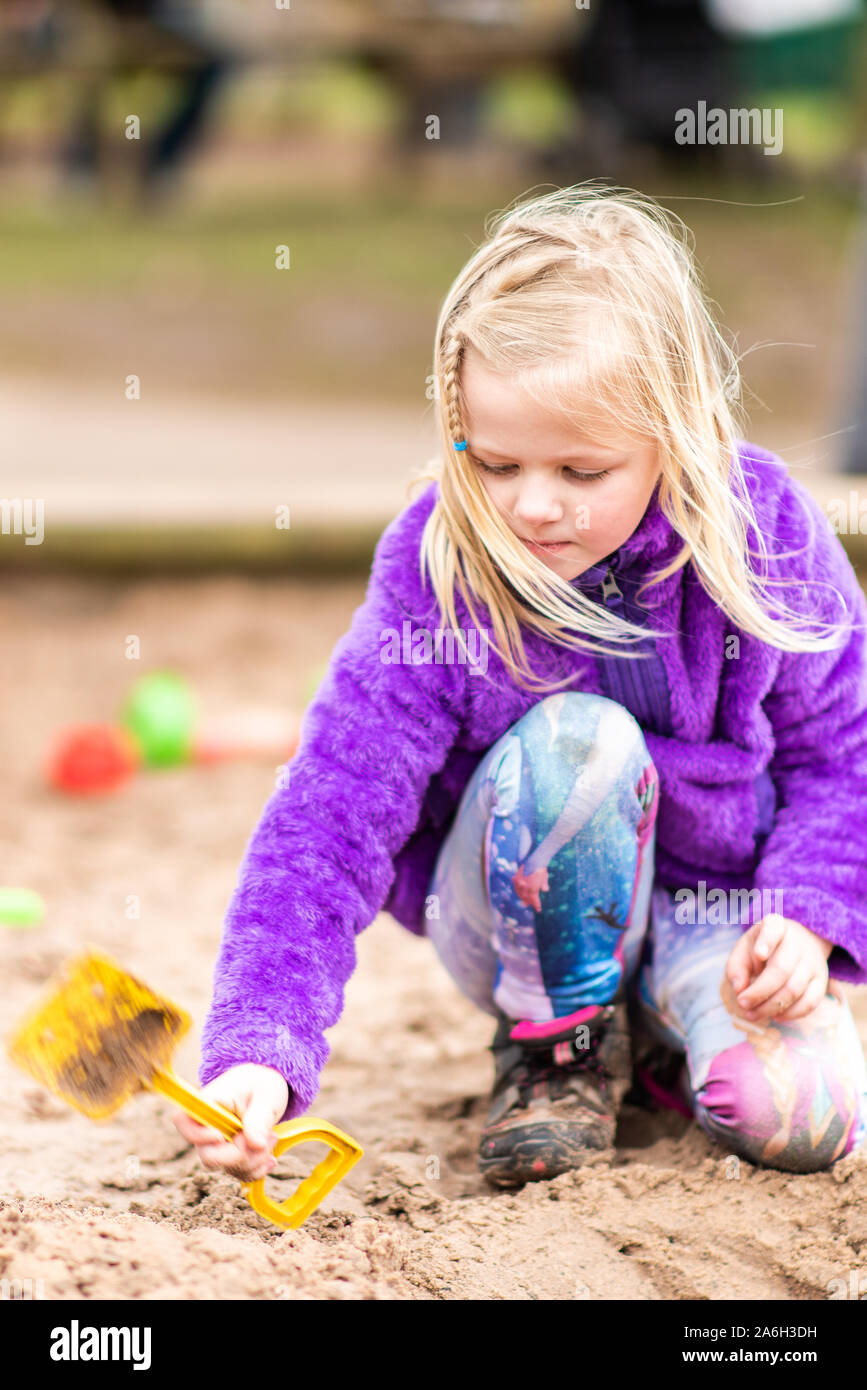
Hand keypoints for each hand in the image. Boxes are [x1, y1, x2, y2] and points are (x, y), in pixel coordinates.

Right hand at [172, 1063, 289, 1181]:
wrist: (267, 1085)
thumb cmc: (262, 1083)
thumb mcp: (266, 1095)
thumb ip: (259, 1119)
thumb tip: (256, 1144)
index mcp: (209, 1102)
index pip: (182, 1120)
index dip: (197, 1135)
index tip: (221, 1135)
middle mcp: (207, 1126)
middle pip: (208, 1156)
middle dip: (240, 1154)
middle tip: (264, 1139)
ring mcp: (216, 1144)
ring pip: (227, 1167)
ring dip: (254, 1160)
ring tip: (271, 1137)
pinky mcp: (229, 1156)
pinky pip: (238, 1173)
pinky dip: (257, 1169)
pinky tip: (270, 1156)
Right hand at [512, 864, 548, 910]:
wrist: (533, 859)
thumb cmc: (541, 868)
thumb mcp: (545, 877)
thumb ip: (544, 885)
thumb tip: (545, 890)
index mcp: (533, 889)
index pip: (534, 900)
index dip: (536, 906)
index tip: (538, 910)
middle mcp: (525, 887)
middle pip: (526, 898)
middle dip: (528, 902)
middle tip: (529, 905)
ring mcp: (519, 883)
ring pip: (520, 893)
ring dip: (522, 897)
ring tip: (524, 900)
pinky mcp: (515, 878)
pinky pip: (516, 886)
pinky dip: (517, 890)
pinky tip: (519, 891)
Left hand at [725, 914, 832, 1023]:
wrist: (798, 944)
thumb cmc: (763, 948)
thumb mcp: (745, 948)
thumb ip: (737, 966)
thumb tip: (739, 988)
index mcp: (776, 926)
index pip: (773, 929)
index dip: (767, 942)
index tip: (758, 955)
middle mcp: (798, 942)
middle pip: (781, 969)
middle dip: (760, 991)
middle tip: (742, 1003)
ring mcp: (813, 962)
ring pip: (794, 989)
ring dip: (771, 1006)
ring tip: (752, 1014)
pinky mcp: (821, 981)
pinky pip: (810, 1002)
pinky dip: (791, 1013)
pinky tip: (774, 1015)